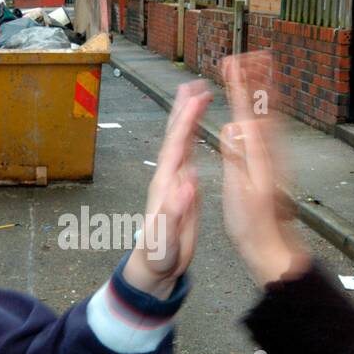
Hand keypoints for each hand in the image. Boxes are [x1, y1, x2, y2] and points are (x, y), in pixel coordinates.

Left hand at [122, 80, 210, 298]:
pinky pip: (189, 157)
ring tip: (193, 95)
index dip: (186, 122)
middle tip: (193, 84)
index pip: (176, 146)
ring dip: (186, 119)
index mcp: (164, 184)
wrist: (155, 269)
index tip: (197, 100)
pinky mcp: (184, 190)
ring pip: (181, 143)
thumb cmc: (157, 255)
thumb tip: (188, 183)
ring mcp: (175, 182)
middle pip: (175, 137)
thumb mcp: (165, 237)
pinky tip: (196, 131)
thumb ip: (174, 211)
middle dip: (183, 110)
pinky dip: (193, 140)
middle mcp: (168, 177)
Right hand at [219, 53, 309, 286]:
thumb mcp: (238, 192)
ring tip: (258, 67)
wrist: (272, 245)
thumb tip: (233, 124)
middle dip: (254, 78)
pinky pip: (270, 125)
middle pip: (264, 105)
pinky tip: (262, 105)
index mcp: (258, 154)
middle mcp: (270, 150)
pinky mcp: (274, 164)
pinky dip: (265, 107)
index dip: (238, 85)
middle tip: (247, 54)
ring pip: (270, 113)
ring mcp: (274, 156)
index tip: (231, 64)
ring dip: (262, 88)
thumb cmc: (252, 224)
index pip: (247, 110)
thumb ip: (236, 156)